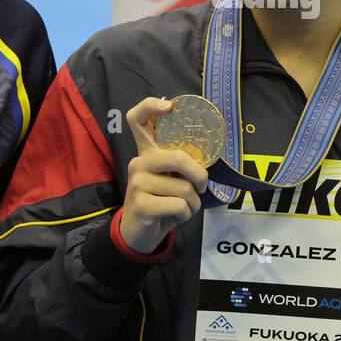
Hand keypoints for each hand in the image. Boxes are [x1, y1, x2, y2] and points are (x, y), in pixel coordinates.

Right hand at [118, 97, 208, 253]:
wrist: (139, 235)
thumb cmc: (161, 203)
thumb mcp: (170, 180)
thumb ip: (179, 166)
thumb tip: (203, 163)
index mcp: (147, 153)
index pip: (137, 119)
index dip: (150, 106)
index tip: (168, 107)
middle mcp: (138, 163)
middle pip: (178, 158)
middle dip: (199, 176)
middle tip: (200, 187)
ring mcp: (137, 183)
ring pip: (184, 187)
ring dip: (192, 203)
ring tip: (180, 208)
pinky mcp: (141, 204)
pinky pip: (180, 205)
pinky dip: (185, 215)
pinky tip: (174, 218)